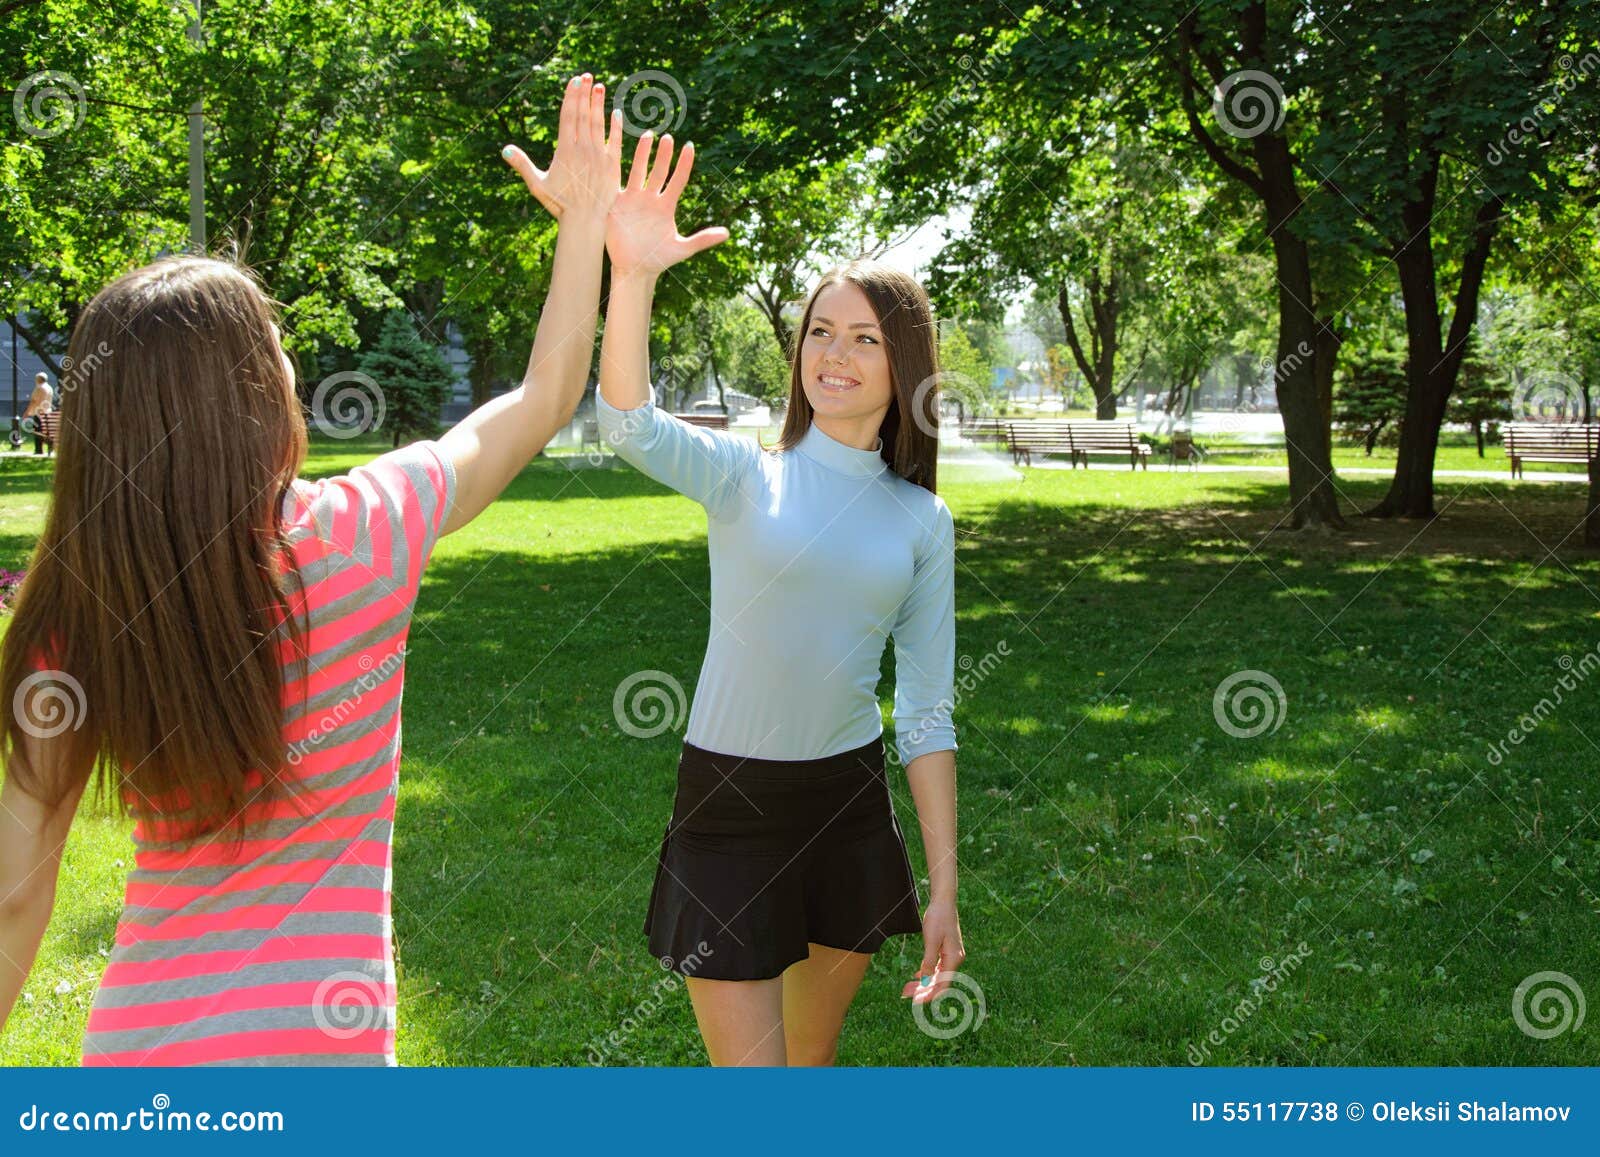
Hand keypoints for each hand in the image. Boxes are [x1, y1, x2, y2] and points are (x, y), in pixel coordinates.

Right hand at [502, 73, 621, 221]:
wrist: (585, 222)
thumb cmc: (560, 205)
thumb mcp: (538, 185)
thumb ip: (523, 165)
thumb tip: (505, 149)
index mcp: (565, 151)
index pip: (568, 117)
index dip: (571, 97)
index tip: (574, 81)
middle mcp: (583, 150)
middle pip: (583, 116)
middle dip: (584, 94)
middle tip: (586, 76)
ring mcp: (599, 156)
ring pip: (599, 124)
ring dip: (599, 104)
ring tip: (599, 86)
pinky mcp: (612, 166)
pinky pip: (616, 142)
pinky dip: (616, 127)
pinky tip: (616, 113)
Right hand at [606, 132, 727, 276]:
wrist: (634, 269)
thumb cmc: (659, 259)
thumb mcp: (682, 249)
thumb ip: (703, 239)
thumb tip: (727, 233)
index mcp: (666, 207)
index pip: (678, 180)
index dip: (684, 164)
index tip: (689, 146)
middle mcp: (650, 199)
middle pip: (659, 172)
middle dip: (664, 155)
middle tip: (669, 137)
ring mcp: (633, 200)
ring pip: (639, 171)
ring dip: (643, 154)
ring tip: (648, 134)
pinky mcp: (616, 205)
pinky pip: (616, 183)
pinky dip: (616, 169)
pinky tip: (615, 151)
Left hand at [901, 897, 964, 1004]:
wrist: (943, 901)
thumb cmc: (938, 918)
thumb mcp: (931, 941)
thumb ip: (929, 962)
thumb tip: (925, 981)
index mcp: (953, 959)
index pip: (942, 985)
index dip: (929, 995)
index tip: (916, 1001)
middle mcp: (955, 960)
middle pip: (939, 982)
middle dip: (923, 990)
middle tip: (905, 995)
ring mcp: (951, 956)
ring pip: (937, 975)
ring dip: (923, 983)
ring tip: (908, 988)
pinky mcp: (946, 950)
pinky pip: (937, 967)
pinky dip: (927, 973)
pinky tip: (917, 976)